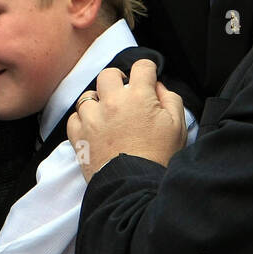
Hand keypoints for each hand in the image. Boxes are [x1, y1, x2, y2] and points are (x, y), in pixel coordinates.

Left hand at [67, 60, 185, 180]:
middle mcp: (112, 102)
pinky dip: (82, 120)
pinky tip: (93, 127)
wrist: (134, 186)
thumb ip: (170, 99)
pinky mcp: (79, 135)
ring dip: (98, 101)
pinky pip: (74, 118)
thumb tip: (158, 86)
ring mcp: (92, 118)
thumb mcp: (178, 126)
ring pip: (88, 96)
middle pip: (108, 74)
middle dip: (118, 79)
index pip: (142, 67)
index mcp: (139, 96)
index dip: (147, 69)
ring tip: (107, 113)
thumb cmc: (159, 157)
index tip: (148, 77)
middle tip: (124, 92)